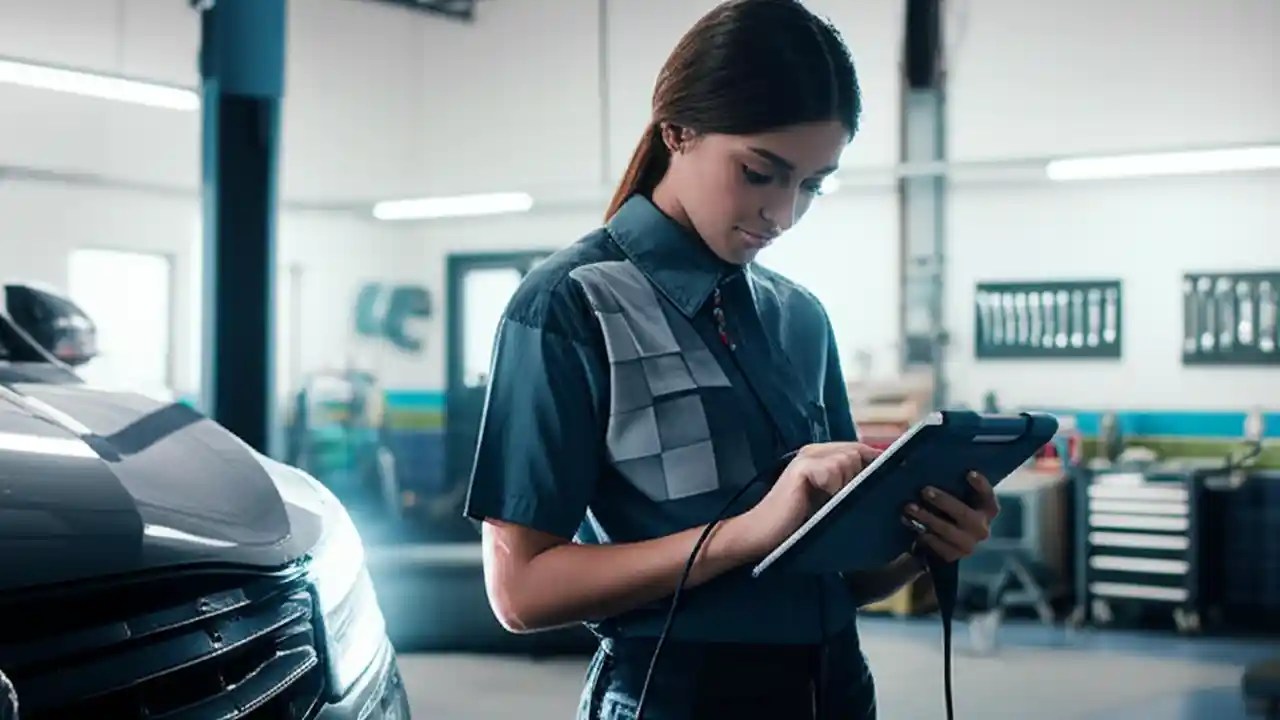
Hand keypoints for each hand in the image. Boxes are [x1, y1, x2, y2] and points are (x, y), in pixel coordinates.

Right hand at [739, 442, 882, 558]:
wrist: (763, 534)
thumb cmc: (797, 523)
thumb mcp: (830, 502)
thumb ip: (848, 486)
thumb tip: (882, 482)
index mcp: (821, 456)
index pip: (859, 449)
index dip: (875, 462)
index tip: (889, 480)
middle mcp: (814, 451)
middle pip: (857, 452)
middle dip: (863, 475)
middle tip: (851, 499)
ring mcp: (807, 457)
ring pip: (848, 459)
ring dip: (847, 484)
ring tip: (832, 502)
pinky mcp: (802, 467)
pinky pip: (834, 469)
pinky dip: (834, 487)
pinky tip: (823, 501)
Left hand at [902, 471, 999, 563]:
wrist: (946, 542)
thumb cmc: (952, 511)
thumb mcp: (959, 499)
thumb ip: (954, 487)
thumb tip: (933, 470)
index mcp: (987, 510)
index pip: (988, 496)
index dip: (982, 486)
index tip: (970, 473)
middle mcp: (981, 528)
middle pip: (964, 514)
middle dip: (944, 501)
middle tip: (925, 490)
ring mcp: (968, 545)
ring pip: (946, 530)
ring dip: (927, 517)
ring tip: (910, 507)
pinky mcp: (953, 556)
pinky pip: (936, 545)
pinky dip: (922, 533)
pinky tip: (909, 522)